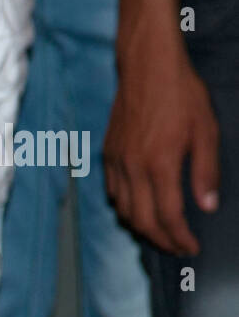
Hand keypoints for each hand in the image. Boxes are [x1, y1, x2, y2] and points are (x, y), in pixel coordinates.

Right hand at [105, 31, 219, 254]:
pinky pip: (113, 193)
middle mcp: (134, 168)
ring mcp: (117, 162)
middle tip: (177, 248)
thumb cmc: (181, 94)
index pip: (169, 215)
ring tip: (161, 234)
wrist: (147, 68)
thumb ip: (206, 171)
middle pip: (142, 221)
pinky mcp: (108, 155)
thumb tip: (207, 206)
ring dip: (141, 229)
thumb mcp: (206, 130)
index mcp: (160, 163)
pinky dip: (126, 208)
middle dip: (161, 241)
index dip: (180, 238)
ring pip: (123, 211)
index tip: (192, 248)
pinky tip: (140, 208)